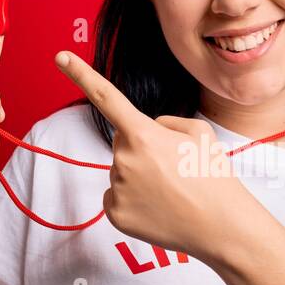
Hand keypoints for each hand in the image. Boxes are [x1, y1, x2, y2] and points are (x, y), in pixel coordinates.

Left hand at [53, 50, 259, 261]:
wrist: (222, 226)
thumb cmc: (214, 177)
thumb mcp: (199, 133)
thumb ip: (164, 123)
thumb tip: (147, 131)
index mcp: (143, 134)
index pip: (106, 97)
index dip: (81, 75)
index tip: (61, 57)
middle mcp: (124, 159)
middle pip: (123, 143)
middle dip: (143, 149)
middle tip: (175, 168)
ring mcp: (117, 189)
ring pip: (121, 172)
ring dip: (141, 177)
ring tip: (173, 191)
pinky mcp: (115, 214)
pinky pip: (116, 197)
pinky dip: (134, 200)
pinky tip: (159, 208)